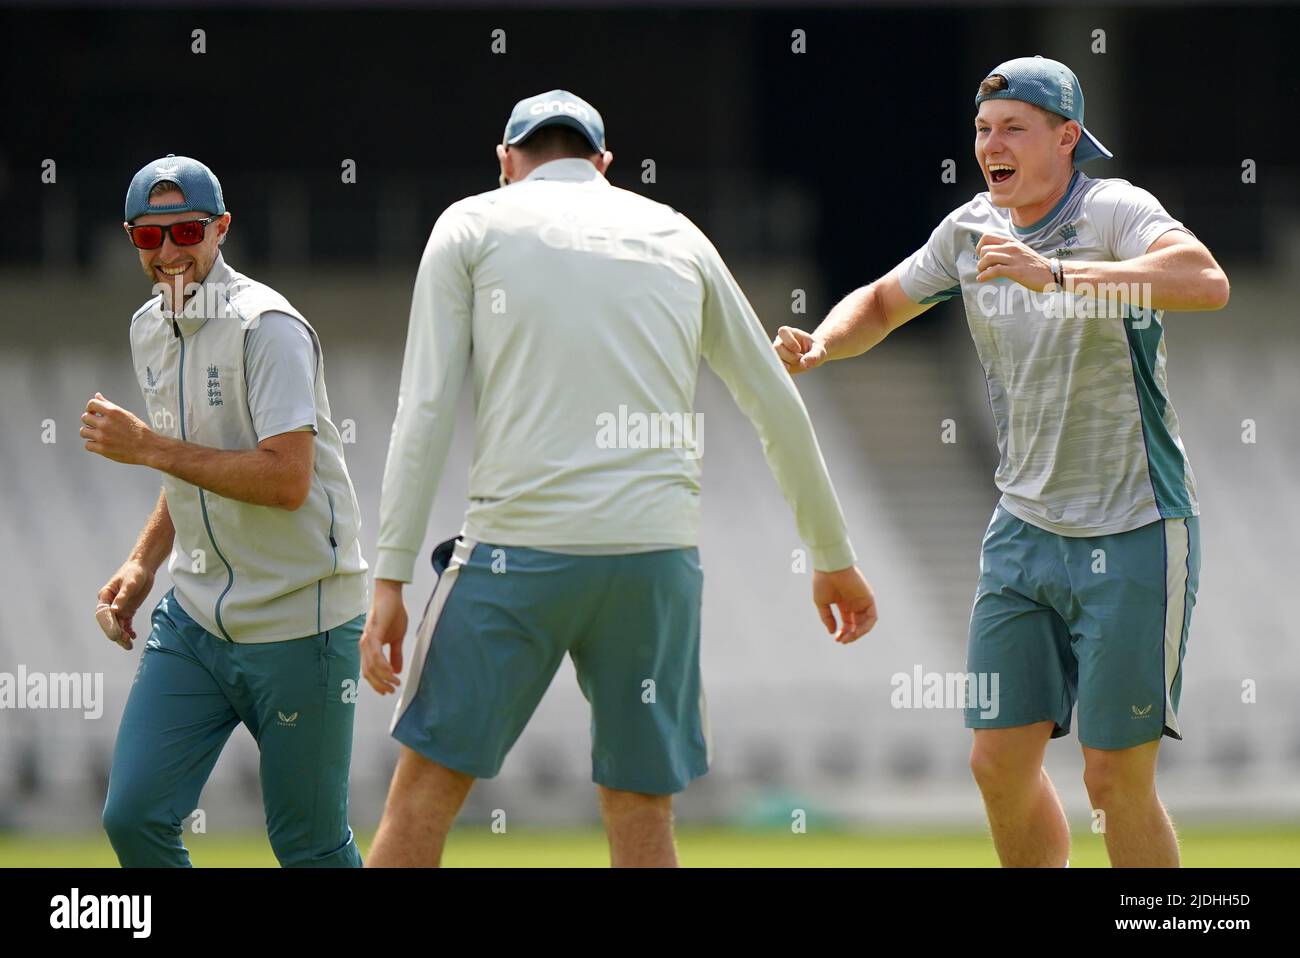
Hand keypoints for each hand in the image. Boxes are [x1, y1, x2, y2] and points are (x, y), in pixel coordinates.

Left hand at [81, 393, 157, 464]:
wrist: (147, 447)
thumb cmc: (138, 431)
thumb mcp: (125, 414)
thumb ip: (109, 405)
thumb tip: (97, 396)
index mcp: (112, 412)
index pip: (92, 404)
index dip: (91, 408)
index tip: (94, 412)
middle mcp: (105, 423)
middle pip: (85, 417)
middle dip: (89, 420)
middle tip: (97, 424)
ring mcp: (102, 437)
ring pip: (83, 432)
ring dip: (88, 432)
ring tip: (97, 434)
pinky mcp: (102, 449)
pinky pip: (87, 445)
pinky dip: (92, 444)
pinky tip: (100, 443)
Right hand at [96, 559, 154, 650]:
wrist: (143, 567)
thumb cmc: (134, 572)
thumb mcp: (130, 583)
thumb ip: (123, 597)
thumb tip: (114, 610)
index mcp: (105, 596)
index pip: (103, 614)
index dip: (109, 625)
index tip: (117, 634)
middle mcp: (109, 604)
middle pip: (109, 622)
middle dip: (116, 634)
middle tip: (125, 643)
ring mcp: (118, 608)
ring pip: (117, 625)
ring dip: (122, 635)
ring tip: (129, 645)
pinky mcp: (127, 610)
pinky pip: (125, 623)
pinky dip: (128, 631)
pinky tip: (132, 636)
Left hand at [361, 579, 408, 693]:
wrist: (391, 596)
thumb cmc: (393, 614)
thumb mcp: (397, 638)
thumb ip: (395, 654)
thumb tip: (396, 671)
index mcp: (369, 648)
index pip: (369, 671)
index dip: (377, 683)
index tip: (388, 691)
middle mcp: (364, 646)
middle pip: (368, 672)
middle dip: (380, 684)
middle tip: (392, 691)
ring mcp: (367, 640)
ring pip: (371, 666)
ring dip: (384, 677)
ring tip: (395, 682)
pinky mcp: (373, 633)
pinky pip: (376, 654)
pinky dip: (383, 665)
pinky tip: (391, 672)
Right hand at [773, 326, 827, 374]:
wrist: (812, 356)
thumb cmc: (815, 349)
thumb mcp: (819, 351)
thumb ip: (814, 356)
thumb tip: (804, 363)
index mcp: (789, 333)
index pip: (783, 332)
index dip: (789, 341)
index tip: (798, 349)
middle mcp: (780, 341)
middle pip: (777, 347)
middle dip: (790, 356)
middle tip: (800, 358)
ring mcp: (777, 352)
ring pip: (775, 359)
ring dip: (788, 364)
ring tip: (797, 362)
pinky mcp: (778, 363)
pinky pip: (776, 368)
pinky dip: (785, 370)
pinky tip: (792, 368)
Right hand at [812, 566, 877, 642]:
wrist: (830, 566)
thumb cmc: (823, 581)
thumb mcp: (821, 602)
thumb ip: (827, 618)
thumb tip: (833, 632)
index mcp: (844, 604)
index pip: (848, 623)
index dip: (843, 633)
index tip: (837, 639)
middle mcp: (855, 604)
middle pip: (857, 625)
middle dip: (851, 635)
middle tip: (842, 640)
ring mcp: (862, 601)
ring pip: (866, 623)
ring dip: (858, 633)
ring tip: (849, 637)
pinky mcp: (869, 598)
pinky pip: (872, 617)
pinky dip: (866, 626)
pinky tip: (856, 631)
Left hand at [975, 234, 1055, 289]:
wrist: (1052, 273)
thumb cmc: (1035, 265)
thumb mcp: (1020, 252)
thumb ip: (1007, 251)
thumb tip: (991, 256)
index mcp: (1011, 242)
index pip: (987, 236)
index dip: (980, 246)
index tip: (982, 255)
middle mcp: (1011, 247)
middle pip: (985, 247)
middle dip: (980, 258)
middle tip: (984, 266)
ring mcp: (1014, 258)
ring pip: (988, 257)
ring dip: (981, 267)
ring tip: (983, 273)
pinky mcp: (1016, 270)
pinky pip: (995, 270)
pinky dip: (985, 275)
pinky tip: (982, 279)